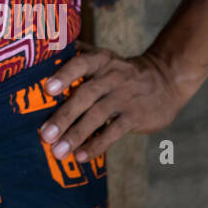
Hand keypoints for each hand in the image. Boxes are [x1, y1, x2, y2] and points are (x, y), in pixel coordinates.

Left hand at [37, 41, 195, 162]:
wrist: (165, 80)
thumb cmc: (120, 71)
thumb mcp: (103, 57)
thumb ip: (76, 55)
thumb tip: (42, 50)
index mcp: (100, 60)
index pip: (80, 64)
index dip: (64, 75)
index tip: (47, 89)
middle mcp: (111, 77)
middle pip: (85, 95)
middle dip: (64, 116)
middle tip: (45, 135)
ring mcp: (124, 97)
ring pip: (98, 116)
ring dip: (76, 135)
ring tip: (59, 151)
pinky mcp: (135, 116)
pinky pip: (114, 132)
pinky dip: (97, 145)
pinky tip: (81, 156)